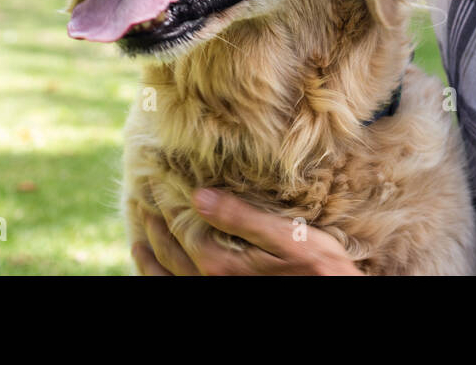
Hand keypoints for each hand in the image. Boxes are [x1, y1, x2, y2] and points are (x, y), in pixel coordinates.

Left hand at [131, 183, 363, 275]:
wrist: (334, 295)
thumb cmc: (318, 267)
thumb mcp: (286, 236)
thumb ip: (240, 218)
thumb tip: (199, 196)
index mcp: (222, 264)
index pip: (182, 227)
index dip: (166, 202)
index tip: (155, 180)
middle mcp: (211, 284)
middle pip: (170, 252)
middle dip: (154, 224)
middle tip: (142, 198)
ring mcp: (215, 294)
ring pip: (168, 279)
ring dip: (151, 257)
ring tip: (141, 237)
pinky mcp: (224, 295)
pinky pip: (181, 290)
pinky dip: (164, 279)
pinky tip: (163, 271)